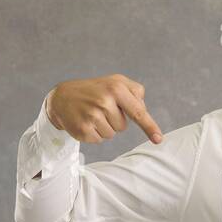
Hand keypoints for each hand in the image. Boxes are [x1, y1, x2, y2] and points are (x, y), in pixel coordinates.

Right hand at [46, 73, 163, 143]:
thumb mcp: (115, 82)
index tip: (159, 139)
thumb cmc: (95, 90)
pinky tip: (85, 121)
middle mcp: (105, 101)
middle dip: (115, 120)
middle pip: (123, 126)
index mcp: (116, 88)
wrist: (62, 97)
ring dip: (104, 127)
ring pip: (112, 134)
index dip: (149, 127)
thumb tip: (143, 109)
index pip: (138, 112)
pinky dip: (94, 133)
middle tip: (100, 108)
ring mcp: (93, 115)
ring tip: (92, 114)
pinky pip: (99, 139)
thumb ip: (135, 92)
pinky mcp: (83, 129)